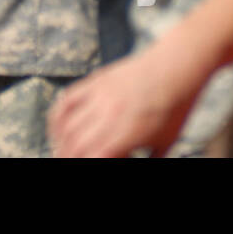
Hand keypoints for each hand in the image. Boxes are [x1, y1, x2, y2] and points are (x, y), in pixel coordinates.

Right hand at [48, 46, 196, 157]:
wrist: (176, 67)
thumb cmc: (175, 107)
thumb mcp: (165, 142)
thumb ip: (149, 159)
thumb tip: (135, 164)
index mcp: (128, 132)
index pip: (94, 156)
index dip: (86, 164)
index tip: (86, 165)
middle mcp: (109, 114)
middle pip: (76, 144)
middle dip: (68, 157)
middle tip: (67, 161)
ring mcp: (99, 96)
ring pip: (67, 125)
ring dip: (60, 142)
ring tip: (61, 151)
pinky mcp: (96, 81)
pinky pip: (66, 100)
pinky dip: (56, 117)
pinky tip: (57, 129)